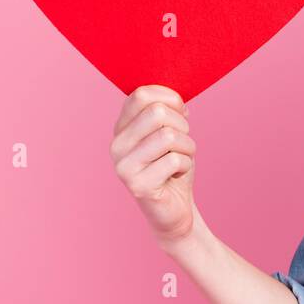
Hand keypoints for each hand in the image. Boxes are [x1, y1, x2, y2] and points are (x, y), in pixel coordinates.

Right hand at [110, 85, 197, 246]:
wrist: (175, 209)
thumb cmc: (173, 167)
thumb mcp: (172, 132)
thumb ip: (168, 111)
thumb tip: (175, 96)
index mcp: (121, 128)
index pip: (141, 95)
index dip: (170, 98)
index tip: (181, 113)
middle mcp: (116, 145)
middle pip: (157, 113)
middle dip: (182, 125)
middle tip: (181, 143)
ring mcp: (123, 166)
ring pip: (169, 136)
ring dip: (187, 147)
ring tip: (180, 159)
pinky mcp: (137, 185)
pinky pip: (175, 160)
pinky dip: (185, 165)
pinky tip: (176, 176)